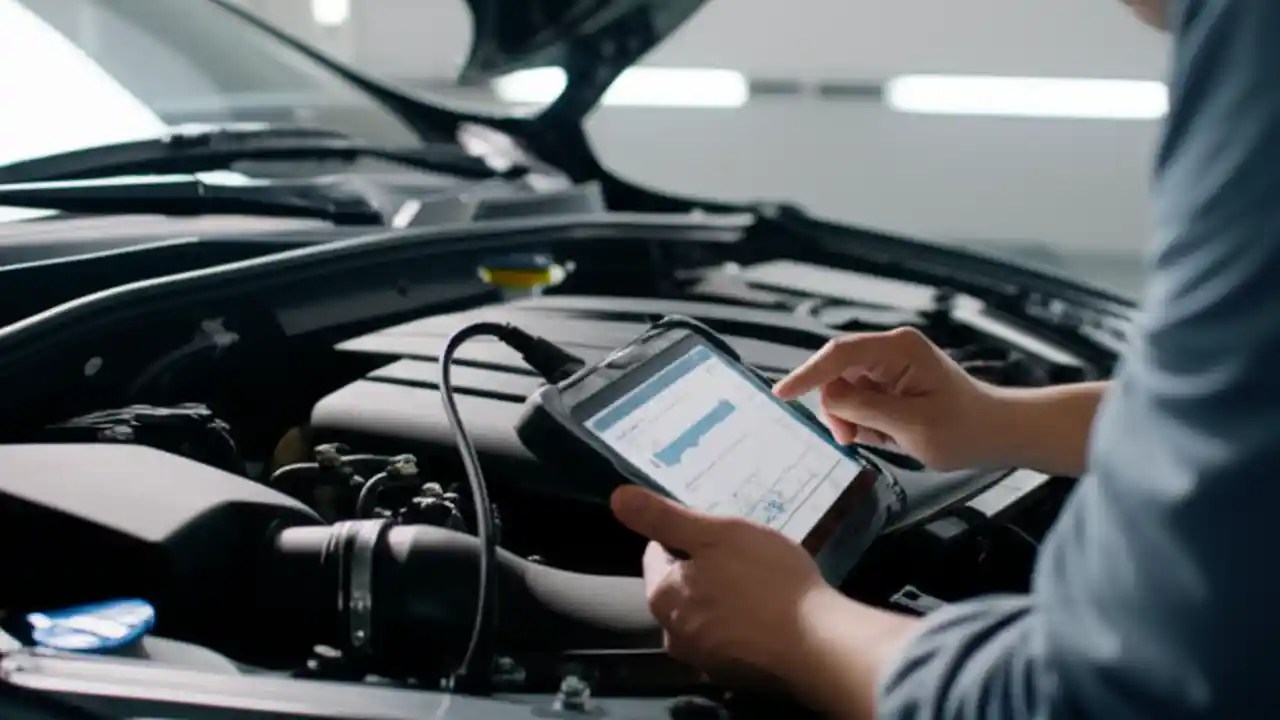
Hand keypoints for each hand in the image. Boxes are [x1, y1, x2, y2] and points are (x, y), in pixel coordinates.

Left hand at [609, 485, 838, 688]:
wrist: (819, 645)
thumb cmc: (766, 580)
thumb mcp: (715, 533)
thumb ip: (664, 518)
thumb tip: (616, 498)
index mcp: (661, 598)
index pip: (656, 556)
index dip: (686, 538)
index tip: (718, 534)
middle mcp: (673, 635)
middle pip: (680, 589)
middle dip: (704, 570)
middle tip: (742, 556)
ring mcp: (705, 660)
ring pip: (703, 616)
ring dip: (722, 599)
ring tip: (758, 583)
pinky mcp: (735, 675)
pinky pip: (729, 639)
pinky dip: (741, 625)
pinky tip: (768, 614)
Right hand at [773, 327, 1001, 470]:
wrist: (998, 433)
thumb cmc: (966, 430)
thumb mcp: (911, 426)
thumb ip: (863, 410)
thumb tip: (827, 399)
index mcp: (898, 349)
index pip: (838, 355)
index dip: (807, 374)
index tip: (782, 394)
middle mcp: (891, 350)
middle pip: (836, 372)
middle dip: (836, 407)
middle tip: (850, 439)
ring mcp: (890, 365)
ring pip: (845, 389)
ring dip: (851, 418)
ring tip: (881, 439)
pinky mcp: (892, 382)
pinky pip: (860, 399)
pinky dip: (864, 420)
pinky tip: (888, 434)